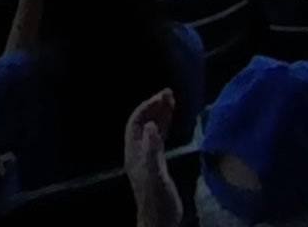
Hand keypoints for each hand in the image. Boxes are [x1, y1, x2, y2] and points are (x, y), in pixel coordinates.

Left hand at [122, 89, 181, 226]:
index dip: (147, 107)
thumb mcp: (155, 174)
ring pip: (152, 129)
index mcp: (134, 152)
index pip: (136, 122)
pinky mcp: (158, 163)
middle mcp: (139, 152)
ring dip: (160, 114)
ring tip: (172, 100)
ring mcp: (148, 157)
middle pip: (143, 122)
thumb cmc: (157, 200)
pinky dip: (165, 125)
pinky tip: (173, 120)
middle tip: (169, 93)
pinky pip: (160, 138)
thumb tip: (150, 125)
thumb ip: (152, 150)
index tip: (162, 96)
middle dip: (154, 106)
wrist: (160, 221)